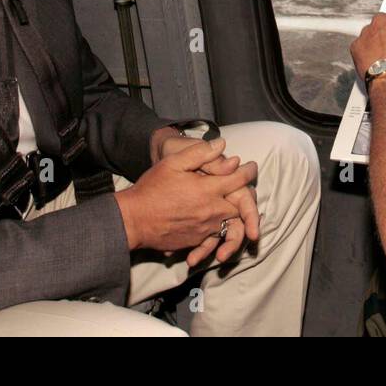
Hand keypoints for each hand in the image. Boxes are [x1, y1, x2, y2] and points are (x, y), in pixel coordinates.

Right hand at [114, 138, 257, 265]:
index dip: (248, 171)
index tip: (252, 167)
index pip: (239, 180)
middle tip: (250, 189)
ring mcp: (205, 229)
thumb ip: (200, 153)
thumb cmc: (151, 189)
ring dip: (239, 215)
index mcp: (208, 190)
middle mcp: (211, 211)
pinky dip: (223, 231)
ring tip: (240, 209)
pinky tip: (221, 225)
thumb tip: (223, 145)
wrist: (134, 220)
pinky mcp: (197, 240)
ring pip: (232, 223)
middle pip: (242, 205)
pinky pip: (217, 236)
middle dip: (248, 196)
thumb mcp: (173, 163)